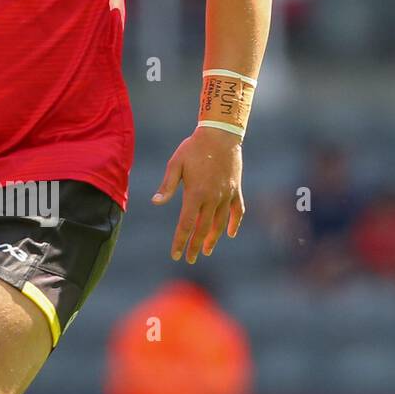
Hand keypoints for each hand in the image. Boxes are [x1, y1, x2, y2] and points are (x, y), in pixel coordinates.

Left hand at [152, 125, 244, 262]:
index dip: (180, 241)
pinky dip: (235, 223)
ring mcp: (226, 195)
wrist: (220, 134)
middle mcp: (212, 198)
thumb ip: (167, 185)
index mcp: (195, 193)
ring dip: (213, 239)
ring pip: (220, 223)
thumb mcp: (175, 164)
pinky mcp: (236, 189)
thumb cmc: (194, 148)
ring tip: (207, 250)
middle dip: (195, 246)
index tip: (175, 255)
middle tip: (190, 259)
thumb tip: (156, 202)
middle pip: (203, 229)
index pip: (186, 225)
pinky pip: (238, 211)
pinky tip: (230, 233)